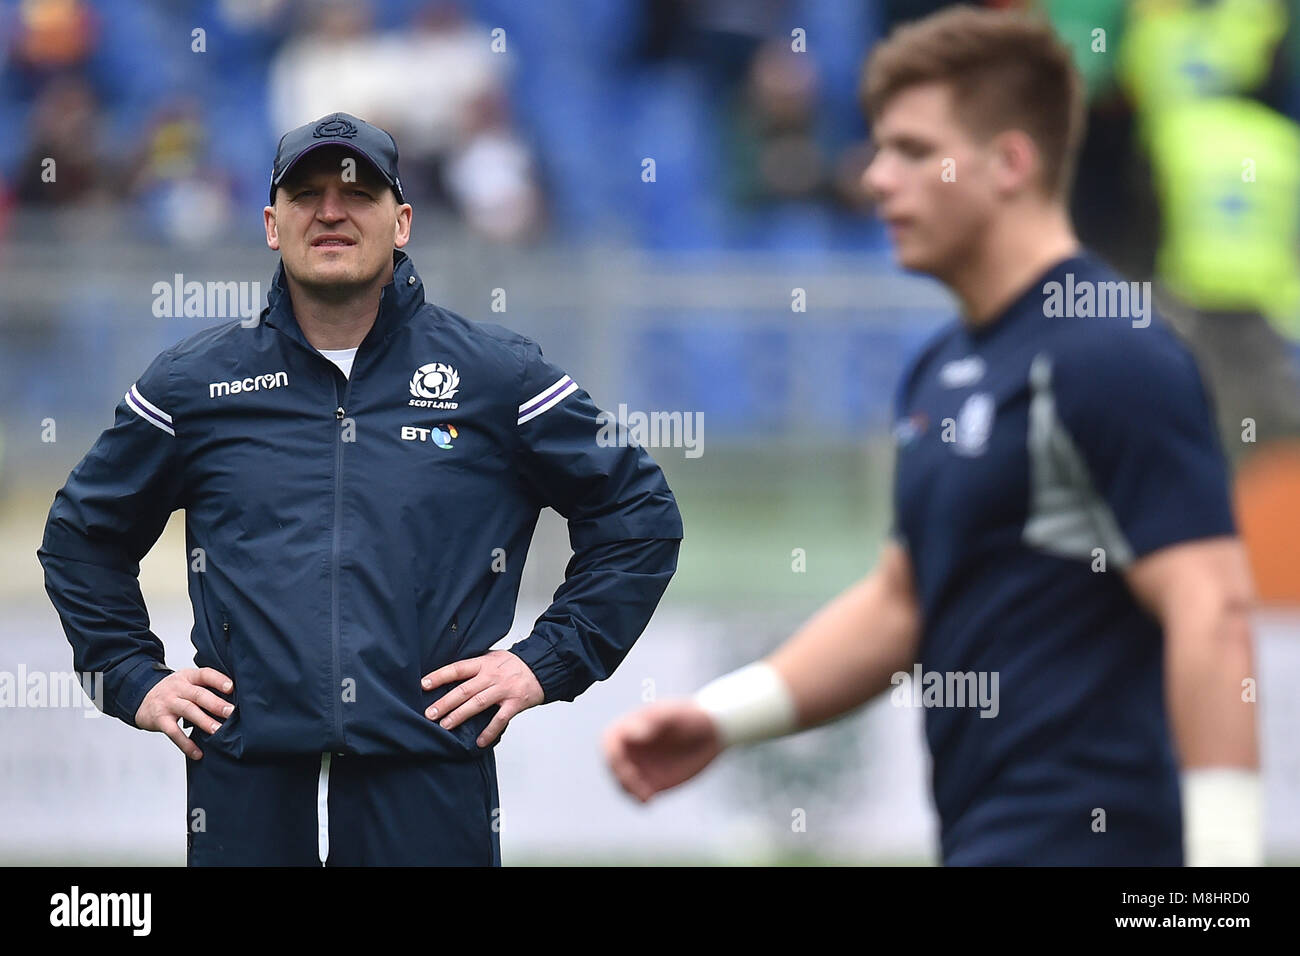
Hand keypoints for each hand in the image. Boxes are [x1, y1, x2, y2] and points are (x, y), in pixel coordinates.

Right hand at [134, 667, 233, 759]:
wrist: (140, 696)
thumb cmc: (172, 691)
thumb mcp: (187, 682)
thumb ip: (205, 687)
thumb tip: (234, 700)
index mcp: (188, 676)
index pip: (205, 674)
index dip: (218, 680)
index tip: (232, 688)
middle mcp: (177, 688)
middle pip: (199, 694)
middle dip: (216, 704)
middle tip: (231, 712)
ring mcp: (168, 703)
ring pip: (188, 711)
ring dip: (204, 721)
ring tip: (218, 731)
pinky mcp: (160, 719)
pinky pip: (174, 732)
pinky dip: (186, 744)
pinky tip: (198, 753)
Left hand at [421, 650, 543, 746]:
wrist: (542, 666)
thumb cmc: (514, 664)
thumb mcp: (493, 657)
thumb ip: (475, 666)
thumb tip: (450, 676)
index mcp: (484, 663)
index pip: (457, 669)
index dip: (440, 676)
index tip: (423, 685)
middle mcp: (492, 676)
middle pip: (464, 690)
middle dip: (445, 702)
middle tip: (429, 713)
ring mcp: (503, 690)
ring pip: (478, 704)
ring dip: (460, 715)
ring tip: (445, 726)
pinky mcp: (515, 703)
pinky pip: (500, 720)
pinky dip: (489, 731)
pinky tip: (479, 741)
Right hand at [602, 700, 722, 802]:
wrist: (711, 732)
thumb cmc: (689, 716)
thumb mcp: (672, 715)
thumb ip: (652, 722)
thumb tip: (632, 734)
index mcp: (628, 728)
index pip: (610, 744)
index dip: (614, 755)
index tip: (624, 762)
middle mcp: (629, 750)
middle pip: (614, 768)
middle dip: (622, 777)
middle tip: (636, 783)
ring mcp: (640, 768)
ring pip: (624, 785)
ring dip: (631, 790)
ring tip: (646, 795)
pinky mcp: (653, 784)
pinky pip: (641, 796)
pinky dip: (641, 799)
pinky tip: (649, 799)